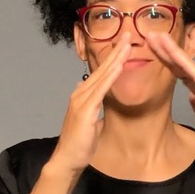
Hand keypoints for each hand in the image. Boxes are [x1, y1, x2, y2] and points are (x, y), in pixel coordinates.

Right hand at [49, 32, 132, 173]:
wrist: (67, 160)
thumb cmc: (79, 145)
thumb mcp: (89, 121)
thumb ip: (93, 108)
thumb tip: (97, 100)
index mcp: (82, 95)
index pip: (100, 72)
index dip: (112, 57)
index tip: (124, 44)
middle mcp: (80, 93)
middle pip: (101, 68)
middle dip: (115, 50)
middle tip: (127, 33)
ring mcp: (81, 101)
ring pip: (102, 75)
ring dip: (115, 58)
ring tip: (127, 43)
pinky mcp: (85, 110)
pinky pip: (101, 89)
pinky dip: (111, 76)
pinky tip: (119, 66)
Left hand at [146, 32, 194, 156]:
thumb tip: (191, 93)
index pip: (179, 69)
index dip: (165, 57)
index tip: (151, 46)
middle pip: (181, 62)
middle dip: (165, 48)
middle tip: (150, 34)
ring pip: (186, 63)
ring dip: (171, 50)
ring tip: (158, 37)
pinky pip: (194, 73)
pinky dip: (182, 62)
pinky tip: (172, 54)